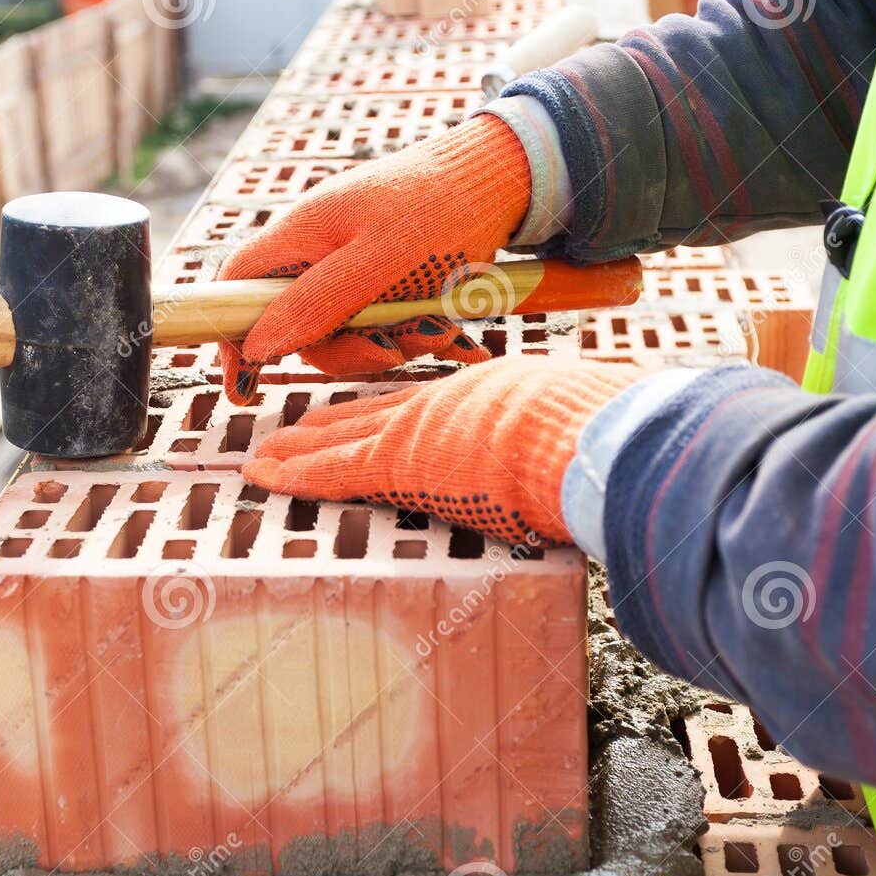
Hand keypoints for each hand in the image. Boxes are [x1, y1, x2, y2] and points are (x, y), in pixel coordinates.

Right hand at [217, 115, 531, 403]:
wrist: (504, 177)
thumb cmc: (441, 206)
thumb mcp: (377, 261)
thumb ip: (315, 303)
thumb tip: (255, 346)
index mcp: (301, 234)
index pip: (236, 284)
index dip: (231, 334)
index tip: (244, 385)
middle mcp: (320, 251)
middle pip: (297, 324)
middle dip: (345, 350)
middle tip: (388, 350)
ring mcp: (354, 266)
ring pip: (347, 332)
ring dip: (392, 343)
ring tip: (438, 328)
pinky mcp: (390, 279)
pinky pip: (386, 324)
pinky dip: (417, 332)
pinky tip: (452, 328)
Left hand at [242, 358, 646, 545]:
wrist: (581, 432)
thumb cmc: (597, 429)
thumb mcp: (583, 418)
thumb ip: (577, 430)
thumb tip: (612, 439)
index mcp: (482, 400)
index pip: (420, 409)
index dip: (385, 414)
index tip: (364, 418)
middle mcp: (440, 409)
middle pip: (370, 418)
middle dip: (329, 429)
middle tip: (295, 432)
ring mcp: (416, 432)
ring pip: (340, 441)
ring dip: (299, 451)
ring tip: (264, 456)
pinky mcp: (397, 462)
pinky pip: (332, 470)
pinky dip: (294, 473)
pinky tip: (263, 476)